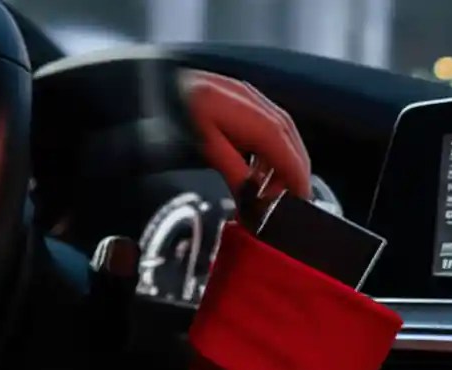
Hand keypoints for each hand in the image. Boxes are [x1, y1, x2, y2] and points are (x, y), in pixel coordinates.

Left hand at [178, 70, 311, 200]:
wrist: (151, 83)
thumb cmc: (173, 113)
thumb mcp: (204, 147)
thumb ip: (234, 172)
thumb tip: (255, 200)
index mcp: (252, 115)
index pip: (287, 152)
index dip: (297, 180)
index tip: (301, 203)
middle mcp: (257, 103)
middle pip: (290, 142)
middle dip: (292, 174)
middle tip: (286, 204)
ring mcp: (250, 98)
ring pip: (281, 135)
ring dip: (280, 164)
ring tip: (268, 192)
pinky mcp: (240, 100)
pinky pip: (266, 128)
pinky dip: (268, 152)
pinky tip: (255, 170)